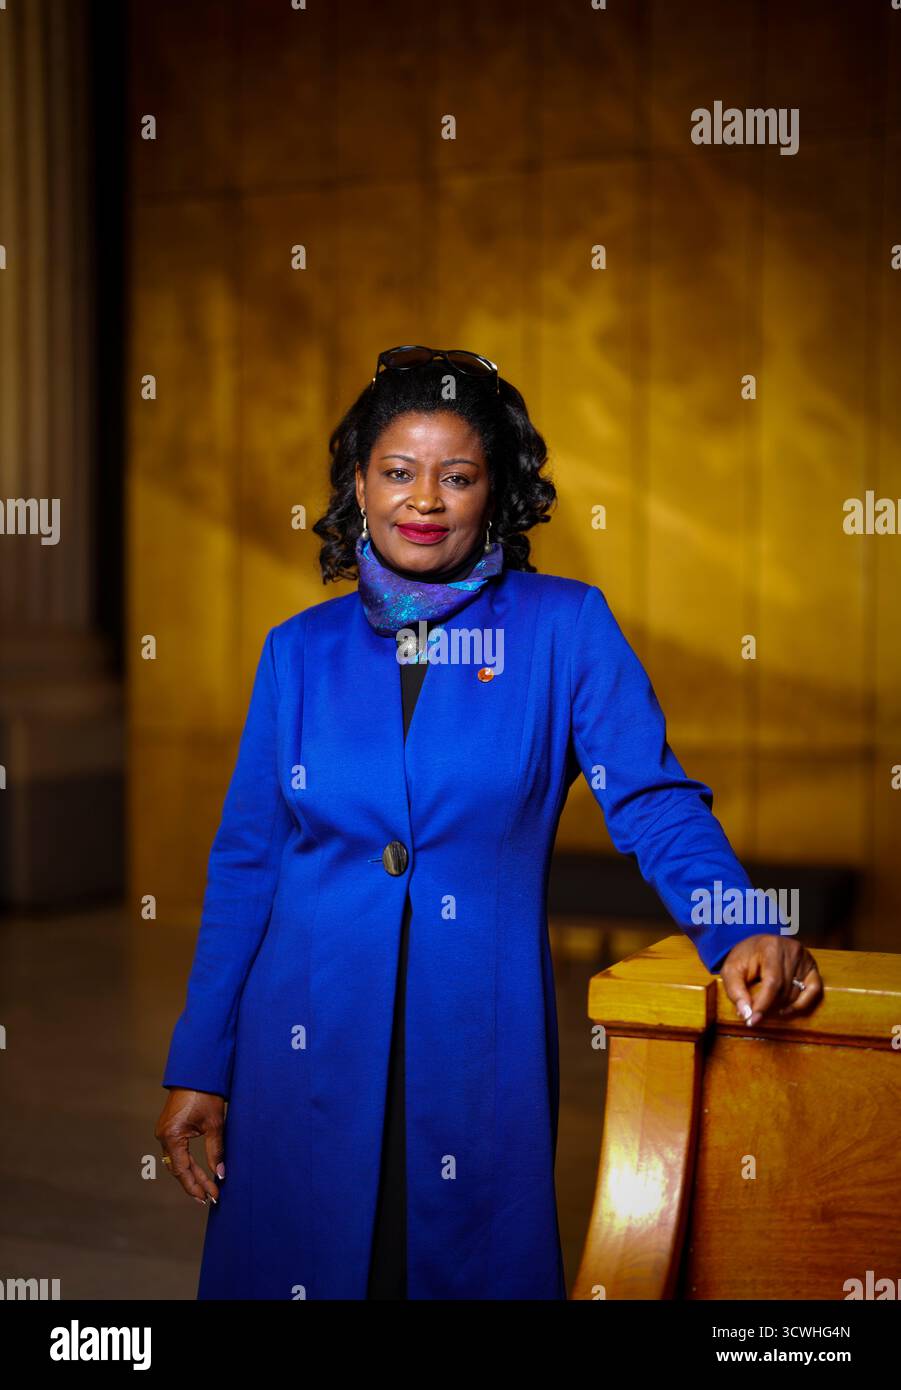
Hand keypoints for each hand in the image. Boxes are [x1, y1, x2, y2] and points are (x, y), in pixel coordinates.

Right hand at [155, 1088, 224, 1205]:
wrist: (197, 1072)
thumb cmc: (206, 1094)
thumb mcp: (214, 1124)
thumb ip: (216, 1151)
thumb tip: (221, 1174)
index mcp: (172, 1136)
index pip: (182, 1170)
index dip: (195, 1185)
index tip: (209, 1196)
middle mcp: (163, 1136)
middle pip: (177, 1168)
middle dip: (194, 1183)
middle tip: (210, 1197)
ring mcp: (164, 1131)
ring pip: (176, 1161)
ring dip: (191, 1174)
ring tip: (206, 1189)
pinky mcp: (169, 1127)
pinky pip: (176, 1151)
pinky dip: (187, 1162)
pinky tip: (198, 1172)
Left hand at [719, 934, 821, 1026]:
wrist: (756, 946)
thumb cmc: (743, 958)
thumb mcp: (731, 970)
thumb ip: (735, 991)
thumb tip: (747, 1013)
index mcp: (771, 947)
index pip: (772, 982)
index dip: (763, 1004)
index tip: (753, 1021)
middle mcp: (792, 950)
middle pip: (784, 990)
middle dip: (768, 1006)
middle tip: (754, 1013)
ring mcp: (805, 958)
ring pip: (795, 994)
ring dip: (780, 1005)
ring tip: (765, 1005)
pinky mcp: (812, 967)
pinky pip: (813, 991)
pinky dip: (800, 1004)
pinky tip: (785, 1009)